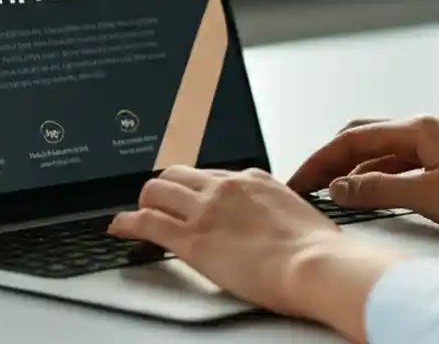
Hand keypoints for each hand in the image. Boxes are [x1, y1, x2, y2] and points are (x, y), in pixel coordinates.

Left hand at [109, 166, 406, 338]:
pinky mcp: (192, 238)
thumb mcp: (300, 216)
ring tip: (138, 213)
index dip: (198, 188)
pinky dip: (129, 223)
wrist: (316, 264)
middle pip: (180, 174)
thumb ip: (280, 214)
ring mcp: (206, 210)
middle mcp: (227, 187)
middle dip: (166, 188)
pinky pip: (148, 223)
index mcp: (255, 180)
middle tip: (160, 202)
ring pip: (158, 190)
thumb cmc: (319, 250)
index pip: (213, 175)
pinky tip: (120, 227)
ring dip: (146, 201)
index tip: (194, 198)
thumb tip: (284, 227)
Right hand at [288, 116, 438, 244]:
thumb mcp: (427, 196)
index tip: (299, 179)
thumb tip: (340, 186)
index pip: (352, 138)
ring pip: (381, 149)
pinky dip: (377, 174)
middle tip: (308, 183)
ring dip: (354, 168)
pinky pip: (399, 160)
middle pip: (363, 136)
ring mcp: (438, 140)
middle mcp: (426, 127)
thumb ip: (377, 190)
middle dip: (331, 159)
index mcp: (418, 128)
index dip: (320, 160)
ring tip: (332, 191)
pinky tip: (371, 193)